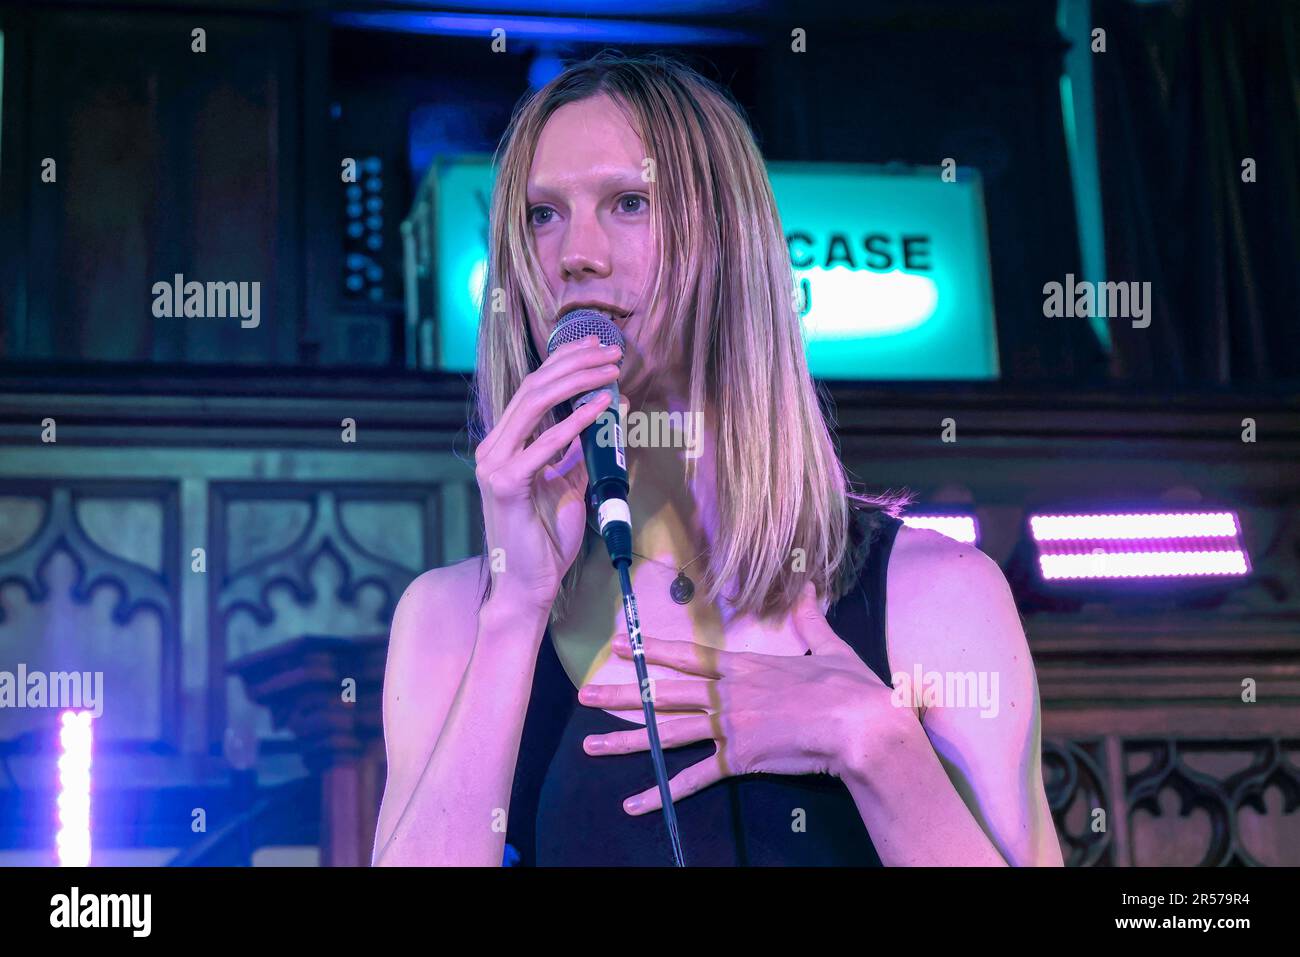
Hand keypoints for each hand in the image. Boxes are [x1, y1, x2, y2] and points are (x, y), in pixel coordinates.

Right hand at [473, 335, 621, 615]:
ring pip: (534, 405)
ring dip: (577, 383)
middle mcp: (494, 448)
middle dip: (574, 364)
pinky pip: (543, 446)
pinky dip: (573, 423)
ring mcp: (494, 465)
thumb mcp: (572, 483)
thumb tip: (613, 409)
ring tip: (611, 372)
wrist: (528, 585)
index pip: (533, 389)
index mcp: (505, 444)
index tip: (596, 346)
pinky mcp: (505, 485)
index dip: (564, 362)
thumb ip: (584, 448)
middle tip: (611, 352)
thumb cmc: (547, 539)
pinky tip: (600, 407)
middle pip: (533, 388)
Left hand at [577, 583, 915, 813]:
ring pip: (668, 734)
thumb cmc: (849, 688)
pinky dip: (663, 792)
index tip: (621, 646)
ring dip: (628, 740)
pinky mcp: (738, 759)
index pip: (688, 656)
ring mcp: (729, 727)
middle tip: (585, 697)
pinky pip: (693, 779)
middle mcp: (728, 694)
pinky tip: (635, 803)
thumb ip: (810, 620)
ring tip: (592, 746)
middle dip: (622, 696)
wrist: (860, 726)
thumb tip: (809, 584)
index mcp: (746, 667)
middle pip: (665, 694)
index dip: (652, 650)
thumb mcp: (828, 647)